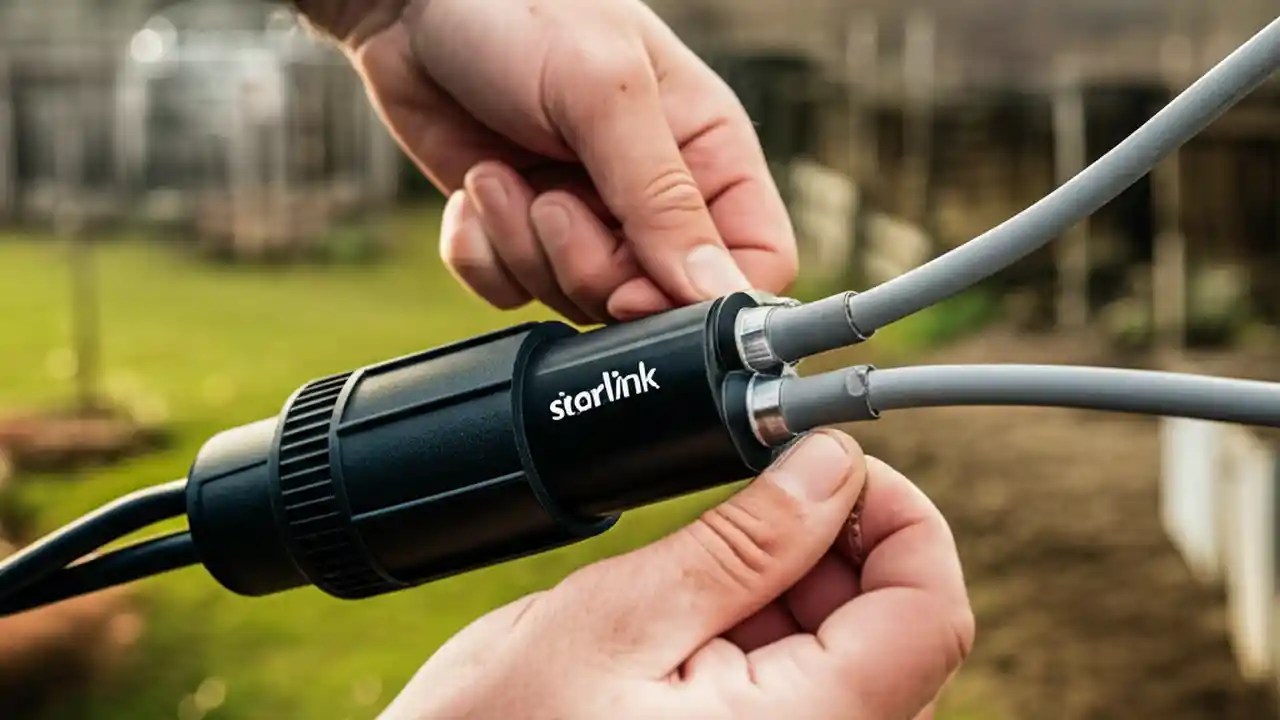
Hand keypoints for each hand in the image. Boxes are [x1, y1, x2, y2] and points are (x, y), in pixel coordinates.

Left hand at [298, 0, 797, 322]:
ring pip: (578, 303)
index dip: (701, 297)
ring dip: (524, 250)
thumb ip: (663, 199)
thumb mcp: (604, 95)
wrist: (410, 3)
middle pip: (654, 300)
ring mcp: (588, 220)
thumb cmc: (518, 13)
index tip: (636, 288)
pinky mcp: (521, 234)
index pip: (756, 261)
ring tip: (502, 176)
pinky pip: (511, 294)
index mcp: (709, 153)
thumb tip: (717, 293)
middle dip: (587, 266)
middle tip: (550, 202)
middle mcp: (655, 198)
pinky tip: (476, 191)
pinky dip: (481, 255)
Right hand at [380, 431, 973, 719]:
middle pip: (895, 629)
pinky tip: (684, 628)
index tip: (829, 465)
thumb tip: (828, 465)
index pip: (930, 613)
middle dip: (827, 549)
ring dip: (785, 592)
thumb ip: (738, 544)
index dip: (902, 517)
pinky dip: (756, 634)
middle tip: (732, 515)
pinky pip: (799, 689)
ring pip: (847, 655)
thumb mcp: (612, 623)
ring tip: (683, 588)